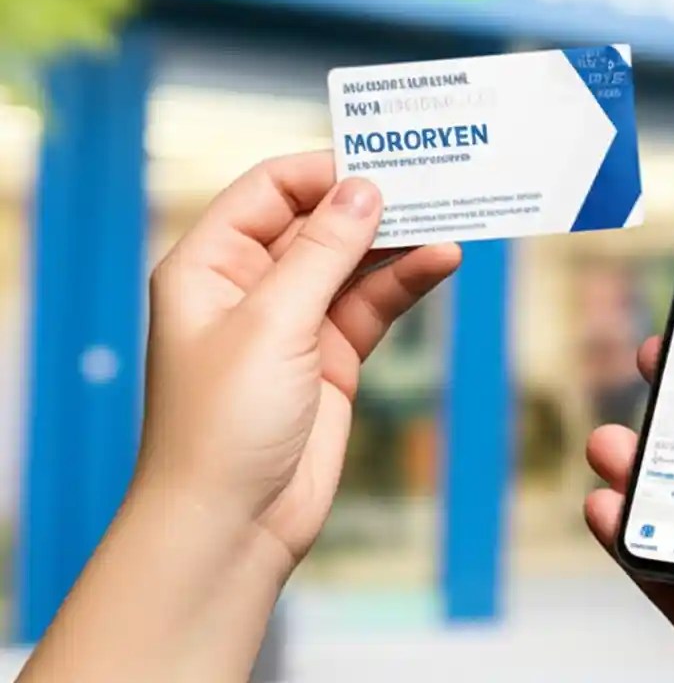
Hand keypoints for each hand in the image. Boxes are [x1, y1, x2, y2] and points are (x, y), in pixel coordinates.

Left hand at [22, 152, 458, 682]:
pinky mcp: (330, 359)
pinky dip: (405, 283)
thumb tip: (365, 189)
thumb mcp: (272, 324)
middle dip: (373, 204)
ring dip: (399, 242)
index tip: (385, 162)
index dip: (326, 171)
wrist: (232, 523)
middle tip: (434, 181)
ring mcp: (293, 323)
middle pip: (319, 223)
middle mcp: (249, 286)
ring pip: (354, 264)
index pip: (271, 190)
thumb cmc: (222, 424)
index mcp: (209, 264)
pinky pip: (372, 306)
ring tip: (452, 218)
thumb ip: (323, 252)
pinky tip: (440, 262)